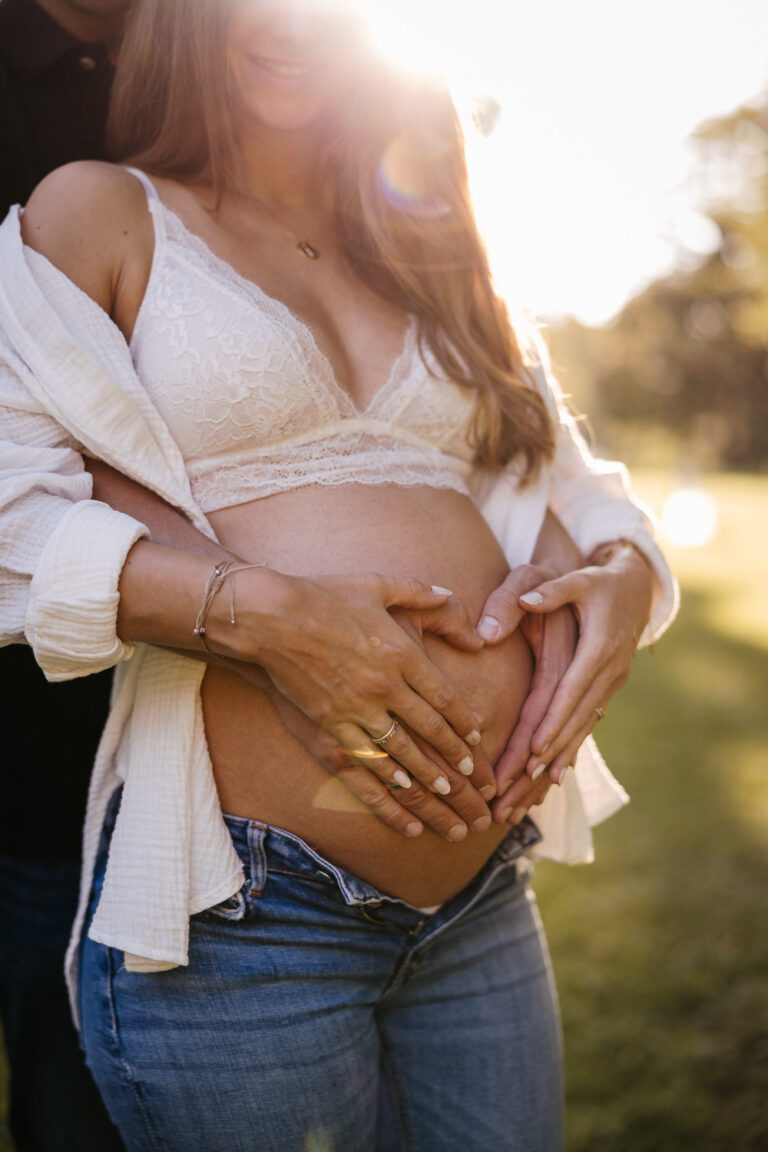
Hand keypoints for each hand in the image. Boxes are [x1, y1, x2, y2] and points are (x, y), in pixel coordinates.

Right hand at [204, 569, 484, 801]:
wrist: (268, 617)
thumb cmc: (324, 595)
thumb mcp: (380, 584)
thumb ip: (425, 595)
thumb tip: (457, 606)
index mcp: (401, 654)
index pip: (445, 700)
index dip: (465, 725)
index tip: (477, 743)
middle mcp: (384, 690)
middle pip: (432, 737)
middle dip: (461, 767)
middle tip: (480, 789)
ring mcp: (355, 716)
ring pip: (404, 763)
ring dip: (433, 791)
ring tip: (455, 810)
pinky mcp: (327, 735)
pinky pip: (365, 777)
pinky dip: (389, 803)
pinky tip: (408, 823)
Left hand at [516, 545, 651, 779]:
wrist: (636, 587)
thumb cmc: (598, 581)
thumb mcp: (578, 579)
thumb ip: (551, 590)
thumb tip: (527, 601)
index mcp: (600, 645)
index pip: (572, 691)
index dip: (554, 721)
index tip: (535, 748)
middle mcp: (610, 669)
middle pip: (577, 718)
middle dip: (552, 751)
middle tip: (524, 781)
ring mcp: (613, 681)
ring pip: (584, 725)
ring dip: (561, 756)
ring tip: (536, 787)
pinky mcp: (609, 686)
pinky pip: (589, 721)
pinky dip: (573, 745)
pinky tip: (557, 772)